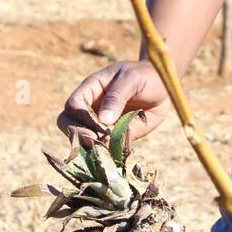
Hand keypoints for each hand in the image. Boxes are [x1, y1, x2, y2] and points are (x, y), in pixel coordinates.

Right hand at [56, 60, 171, 148]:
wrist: (163, 86)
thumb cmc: (145, 76)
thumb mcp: (132, 79)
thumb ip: (117, 96)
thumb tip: (103, 120)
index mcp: (90, 90)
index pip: (73, 106)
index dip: (79, 118)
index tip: (96, 128)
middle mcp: (91, 109)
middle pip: (68, 123)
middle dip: (78, 135)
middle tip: (95, 142)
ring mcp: (101, 125)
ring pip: (84, 139)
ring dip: (92, 147)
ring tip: (108, 150)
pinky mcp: (114, 137)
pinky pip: (106, 149)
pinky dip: (109, 154)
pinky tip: (118, 155)